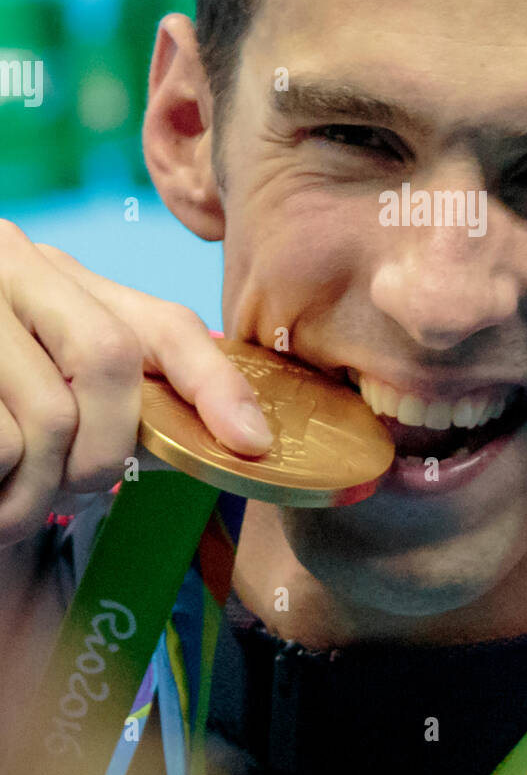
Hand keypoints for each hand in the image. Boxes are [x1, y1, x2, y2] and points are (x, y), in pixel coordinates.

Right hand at [0, 221, 271, 546]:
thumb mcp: (38, 359)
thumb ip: (112, 386)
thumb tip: (226, 436)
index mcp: (53, 270)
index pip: (157, 321)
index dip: (214, 382)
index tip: (253, 445)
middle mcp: (12, 263)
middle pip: (110, 360)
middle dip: (108, 451)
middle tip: (81, 496)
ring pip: (47, 418)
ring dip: (39, 492)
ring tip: (11, 511)